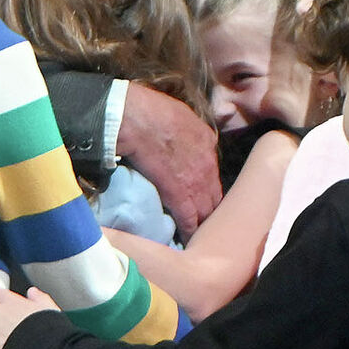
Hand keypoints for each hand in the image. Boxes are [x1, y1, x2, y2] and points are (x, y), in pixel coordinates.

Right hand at [115, 83, 222, 240]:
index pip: (212, 172)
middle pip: (215, 193)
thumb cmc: (147, 109)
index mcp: (206, 141)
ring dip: (201, 222)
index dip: (206, 186)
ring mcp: (197, 179)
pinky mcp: (180, 194)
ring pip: (206, 209)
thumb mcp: (177, 113)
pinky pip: (189, 218)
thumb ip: (185, 129)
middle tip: (203, 222)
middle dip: (210, 207)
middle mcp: (208, 162)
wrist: (134, 118)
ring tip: (197, 236)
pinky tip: (186, 239)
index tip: (200, 195)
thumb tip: (178, 137)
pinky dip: (188, 230)